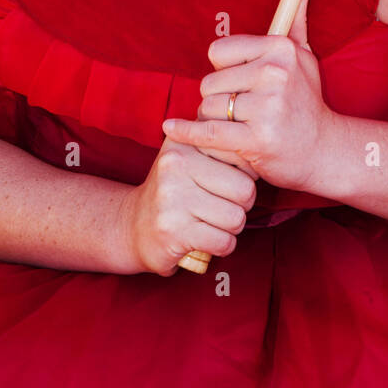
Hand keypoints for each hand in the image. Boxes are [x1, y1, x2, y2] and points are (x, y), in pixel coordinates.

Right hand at [119, 135, 256, 275]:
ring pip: (237, 218)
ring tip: (212, 223)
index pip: (240, 154)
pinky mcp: (174, 231)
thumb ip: (219, 143)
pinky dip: (222, 246)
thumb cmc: (174, 191)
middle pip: (245, 190)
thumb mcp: (190, 157)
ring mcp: (173, 198)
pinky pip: (224, 241)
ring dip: (231, 228)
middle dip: (242, 205)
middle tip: (222, 207)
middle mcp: (176, 164)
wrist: (132, 226)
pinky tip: (207, 239)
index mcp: (185, 142)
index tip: (229, 181)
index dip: (244, 174)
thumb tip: (256, 143)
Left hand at [162, 0, 333, 191]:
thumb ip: (295, 20)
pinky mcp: (257, 139)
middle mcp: (274, 73)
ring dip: (214, 120)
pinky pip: (208, 132)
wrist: (324, 150)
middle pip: (209, 82)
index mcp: (279, 49)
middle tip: (240, 111)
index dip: (222, 68)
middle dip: (217, 98)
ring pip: (208, 108)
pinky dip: (186, 132)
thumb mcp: (304, 56)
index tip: (237, 81)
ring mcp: (267, 107)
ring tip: (238, 126)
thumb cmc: (306, 100)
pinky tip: (171, 128)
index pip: (217, 51)